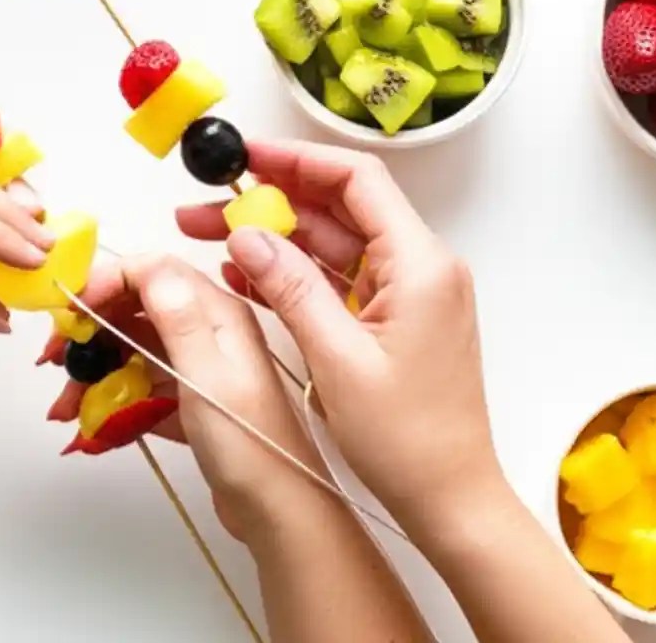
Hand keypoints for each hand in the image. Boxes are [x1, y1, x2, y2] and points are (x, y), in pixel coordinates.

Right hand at [43, 255, 328, 538]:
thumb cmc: (250, 447)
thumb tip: (149, 264)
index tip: (69, 310)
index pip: (153, 271)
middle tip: (56, 359)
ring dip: (96, 372)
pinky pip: (143, 386)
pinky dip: (115, 401)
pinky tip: (95, 427)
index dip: (105, 282)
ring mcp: (201, 367)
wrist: (278, 511)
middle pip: (137, 308)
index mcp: (219, 314)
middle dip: (91, 329)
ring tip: (68, 407)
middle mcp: (210, 332)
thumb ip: (179, 319)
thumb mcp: (208, 376)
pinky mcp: (193, 400)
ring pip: (134, 350)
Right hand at [176, 140, 502, 534]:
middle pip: (337, 208)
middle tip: (206, 205)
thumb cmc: (409, 440)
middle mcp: (419, 268)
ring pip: (331, 244)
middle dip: (269, 200)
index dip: (296, 160)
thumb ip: (291, 287)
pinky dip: (292, 276)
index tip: (243, 157)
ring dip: (273, 238)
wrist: (449, 497)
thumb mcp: (336, 358)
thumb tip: (247, 234)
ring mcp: (405, 294)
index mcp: (419, 265)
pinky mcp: (391, 320)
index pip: (356, 180)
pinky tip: (244, 275)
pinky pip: (336, 281)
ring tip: (209, 236)